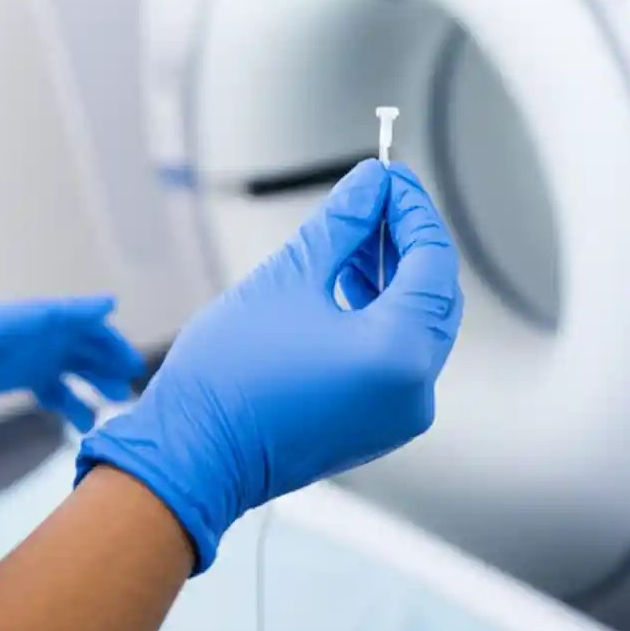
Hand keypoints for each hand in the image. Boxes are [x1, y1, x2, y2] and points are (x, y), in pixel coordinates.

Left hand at [0, 297, 144, 430]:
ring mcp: (37, 359)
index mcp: (54, 321)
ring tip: (111, 411)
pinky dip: (71, 407)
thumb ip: (70, 313)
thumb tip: (112, 302)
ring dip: (95, 390)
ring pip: (77, 375)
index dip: (117, 347)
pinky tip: (83, 425)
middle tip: (129, 393)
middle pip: (91, 354)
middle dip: (111, 371)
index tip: (135, 368)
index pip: (96, 332)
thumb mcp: (28, 322)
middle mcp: (50, 338)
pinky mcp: (23, 379)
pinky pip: (56, 393)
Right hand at [76, 160, 462, 571]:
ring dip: (393, 276)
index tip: (388, 176)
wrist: (194, 455)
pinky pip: (398, 356)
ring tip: (352, 236)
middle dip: (407, 240)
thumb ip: (342, 224)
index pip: (433, 260)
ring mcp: (399, 414)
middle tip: (374, 198)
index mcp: (399, 353)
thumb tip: (371, 185)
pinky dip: (382, 315)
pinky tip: (347, 283)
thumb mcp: (288, 278)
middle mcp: (414, 390)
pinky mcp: (378, 425)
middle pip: (435, 293)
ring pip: (419, 325)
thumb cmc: (230, 376)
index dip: (412, 209)